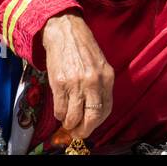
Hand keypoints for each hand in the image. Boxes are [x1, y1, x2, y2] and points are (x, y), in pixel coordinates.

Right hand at [42, 13, 114, 140]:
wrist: (64, 32)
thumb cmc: (82, 48)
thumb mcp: (99, 65)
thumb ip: (100, 85)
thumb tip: (94, 110)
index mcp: (107, 77)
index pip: (106, 110)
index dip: (97, 123)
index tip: (90, 126)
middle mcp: (93, 82)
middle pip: (92, 117)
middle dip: (84, 130)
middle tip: (78, 133)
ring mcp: (76, 83)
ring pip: (74, 116)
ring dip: (70, 124)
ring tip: (67, 122)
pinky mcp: (59, 83)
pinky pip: (60, 109)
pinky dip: (59, 115)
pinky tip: (60, 112)